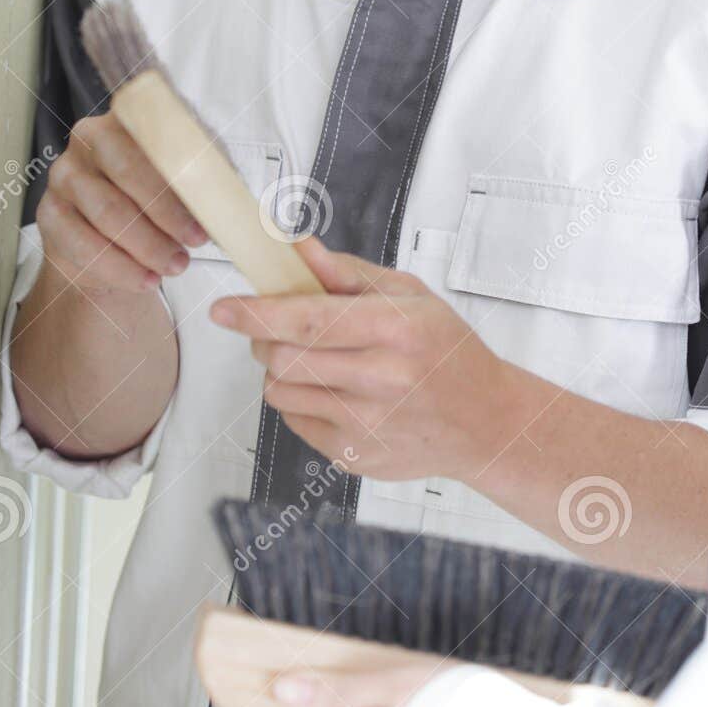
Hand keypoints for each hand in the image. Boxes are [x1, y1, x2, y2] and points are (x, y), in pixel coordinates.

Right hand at [37, 111, 208, 295]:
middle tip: (194, 244)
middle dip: (165, 214)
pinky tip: (146, 280)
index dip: (182, 176)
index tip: (205, 215)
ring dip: (146, 246)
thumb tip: (233, 201)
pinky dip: (119, 267)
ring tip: (175, 267)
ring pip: (106, 211)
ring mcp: (65, 174)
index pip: (153, 136)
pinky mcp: (49, 212)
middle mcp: (90, 138)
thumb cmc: (159, 199)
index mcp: (129, 118)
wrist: (115, 238)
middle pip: (127, 170)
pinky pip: (82, 243)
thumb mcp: (189, 180)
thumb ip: (209, 179)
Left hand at [208, 237, 518, 482]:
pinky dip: (299, 401)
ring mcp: (366, 424)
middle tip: (277, 329)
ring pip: (281, 392)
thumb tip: (297, 250)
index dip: (257, 313)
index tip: (224, 308)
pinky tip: (332, 390)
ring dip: (280, 370)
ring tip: (312, 360)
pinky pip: (295, 422)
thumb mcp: (410, 295)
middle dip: (265, 340)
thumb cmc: (447, 351)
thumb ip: (347, 273)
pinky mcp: (354, 456)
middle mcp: (381, 379)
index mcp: (395, 329)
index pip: (307, 320)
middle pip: (283, 359)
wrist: (483, 422)